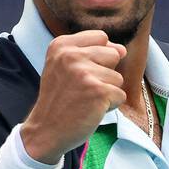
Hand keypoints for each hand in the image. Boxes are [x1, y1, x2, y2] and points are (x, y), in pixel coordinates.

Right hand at [20, 30, 127, 164]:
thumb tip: (122, 50)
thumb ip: (91, 52)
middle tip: (84, 89)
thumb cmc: (59, 100)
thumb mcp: (64, 67)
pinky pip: (120, 95)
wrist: (46, 130)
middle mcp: (71, 55)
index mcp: (61, 45)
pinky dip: (110, 106)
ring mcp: (85, 72)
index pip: (101, 37)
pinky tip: (91, 110)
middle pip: (113, 54)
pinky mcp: (98, 91)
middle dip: (105, 74)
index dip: (100, 57)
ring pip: (118, 77)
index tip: (83, 73)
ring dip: (107, 92)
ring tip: (86, 100)